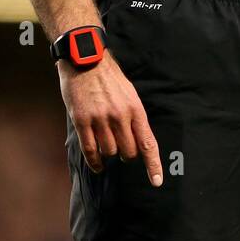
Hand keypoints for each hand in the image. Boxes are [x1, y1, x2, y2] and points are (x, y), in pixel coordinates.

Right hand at [59, 53, 162, 185]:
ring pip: (110, 152)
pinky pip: (91, 150)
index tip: (157, 182)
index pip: (148, 143)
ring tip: (107, 146)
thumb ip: (133, 116)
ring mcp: (100, 119)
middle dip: (127, 155)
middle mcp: (120, 116)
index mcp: (135, 109)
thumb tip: (138, 141)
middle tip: (123, 150)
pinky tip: (98, 165)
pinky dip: (95, 161)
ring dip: (110, 154)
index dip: (153, 165)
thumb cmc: (109, 77)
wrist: (86, 59)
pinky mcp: (82, 121)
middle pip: (128, 152)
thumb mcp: (129, 93)